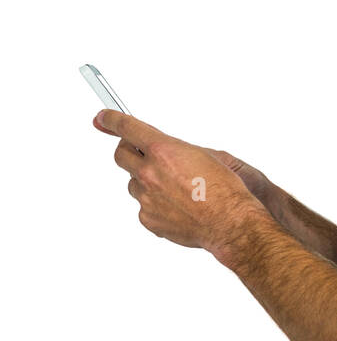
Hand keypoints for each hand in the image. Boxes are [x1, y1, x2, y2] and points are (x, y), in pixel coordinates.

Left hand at [92, 109, 261, 253]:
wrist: (229, 222)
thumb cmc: (225, 191)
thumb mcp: (208, 155)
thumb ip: (178, 150)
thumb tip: (166, 152)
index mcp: (164, 150)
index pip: (128, 127)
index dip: (111, 119)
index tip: (103, 118)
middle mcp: (149, 172)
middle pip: (121, 155)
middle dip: (129, 151)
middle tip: (141, 153)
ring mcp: (146, 197)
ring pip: (134, 183)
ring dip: (147, 182)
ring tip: (175, 189)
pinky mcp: (147, 218)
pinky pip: (144, 207)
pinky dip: (156, 205)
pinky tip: (178, 207)